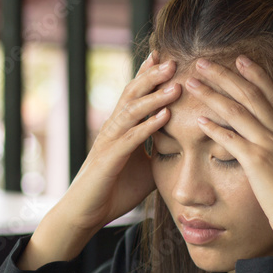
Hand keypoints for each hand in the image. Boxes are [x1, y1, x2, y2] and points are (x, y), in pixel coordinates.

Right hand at [19, 52, 181, 269]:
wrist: (87, 215)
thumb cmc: (114, 191)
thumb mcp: (145, 168)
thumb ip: (160, 153)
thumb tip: (185, 146)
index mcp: (121, 129)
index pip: (135, 96)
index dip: (149, 76)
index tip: (168, 58)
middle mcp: (113, 130)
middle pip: (132, 95)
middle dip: (153, 77)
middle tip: (173, 60)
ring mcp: (109, 143)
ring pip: (132, 112)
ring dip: (155, 97)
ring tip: (175, 84)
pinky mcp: (108, 160)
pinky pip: (131, 138)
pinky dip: (148, 125)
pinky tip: (165, 116)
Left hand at [186, 56, 272, 255]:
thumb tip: (270, 144)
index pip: (271, 94)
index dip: (255, 74)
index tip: (239, 58)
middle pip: (250, 94)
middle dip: (225, 75)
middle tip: (203, 62)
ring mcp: (270, 145)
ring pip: (237, 111)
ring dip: (212, 94)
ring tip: (193, 83)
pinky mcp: (258, 162)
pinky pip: (232, 139)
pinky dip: (214, 128)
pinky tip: (198, 120)